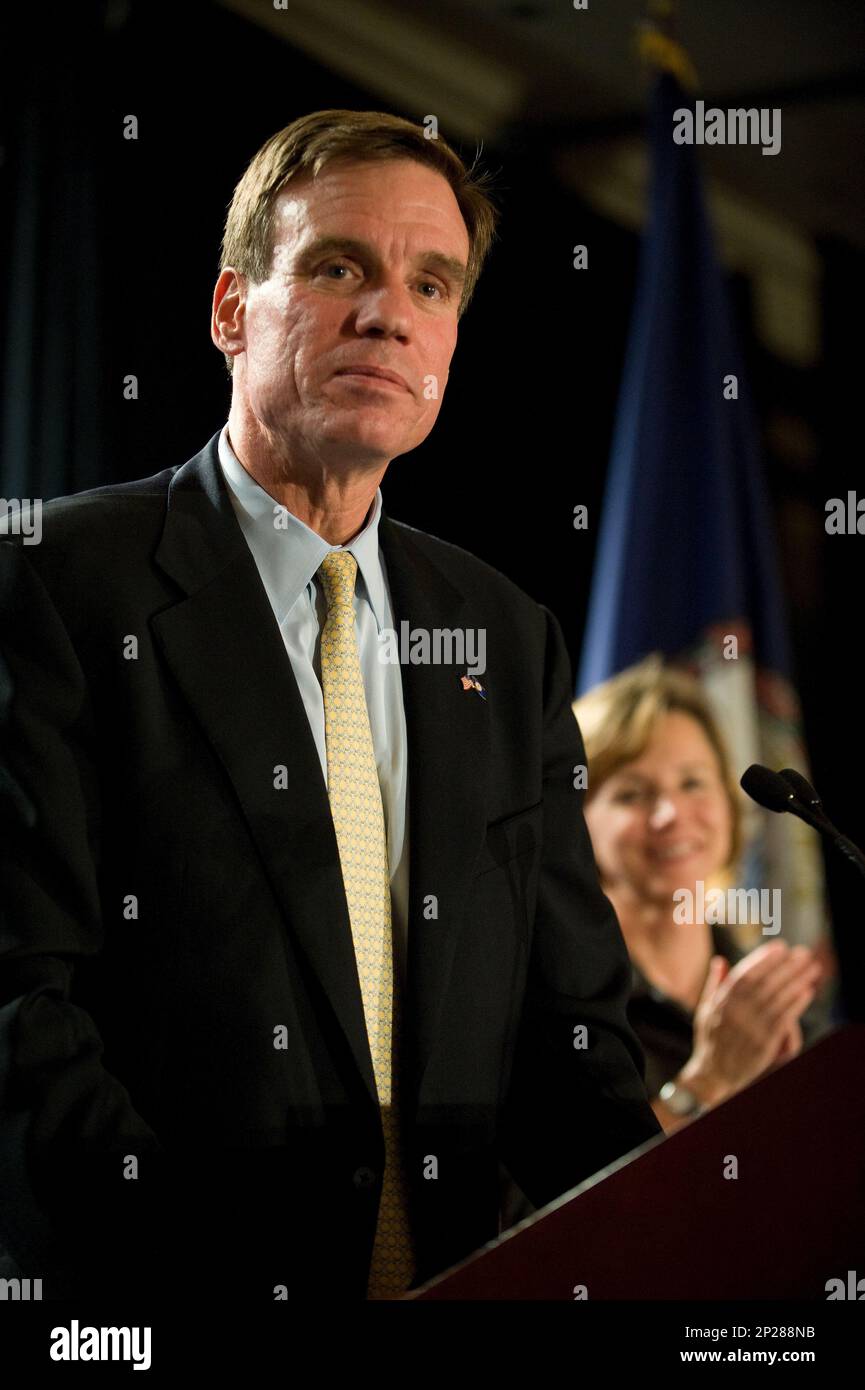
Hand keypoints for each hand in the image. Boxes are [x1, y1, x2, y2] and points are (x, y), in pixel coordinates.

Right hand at [679, 942, 820, 1105]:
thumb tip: (720, 960)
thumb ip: (713, 984)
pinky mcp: (762, 1044)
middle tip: (802, 953)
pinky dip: (795, 1005)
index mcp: (721, 1001)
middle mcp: (735, 1012)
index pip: (745, 974)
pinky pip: (782, 1020)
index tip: (780, 946)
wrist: (712, 1075)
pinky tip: (807, 992)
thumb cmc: (710, 1041)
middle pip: (765, 983)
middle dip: (786, 966)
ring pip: (776, 999)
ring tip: (811, 969)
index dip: (763, 958)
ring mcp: (749, 1028)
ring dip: (796, 981)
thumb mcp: (704, 1010)